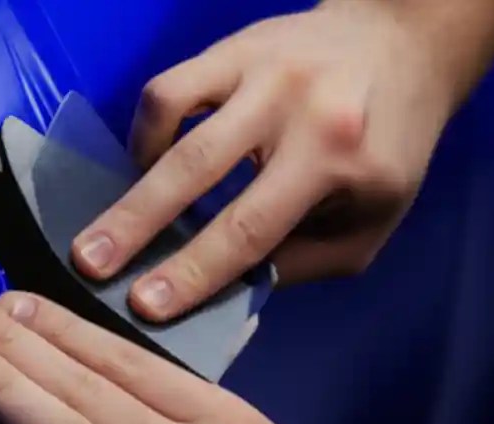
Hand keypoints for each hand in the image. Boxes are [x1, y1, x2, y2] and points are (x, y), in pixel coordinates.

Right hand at [71, 0, 455, 320]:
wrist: (405, 46)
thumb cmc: (386, 149)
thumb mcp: (368, 222)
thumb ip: (300, 260)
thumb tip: (225, 289)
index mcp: (341, 159)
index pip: (251, 228)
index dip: (193, 272)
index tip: (145, 307)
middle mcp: (299, 106)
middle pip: (198, 169)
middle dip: (136, 223)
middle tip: (88, 265)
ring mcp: (262, 67)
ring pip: (175, 115)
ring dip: (131, 176)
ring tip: (103, 224)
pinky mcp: (234, 46)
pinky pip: (171, 88)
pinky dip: (148, 132)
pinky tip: (147, 167)